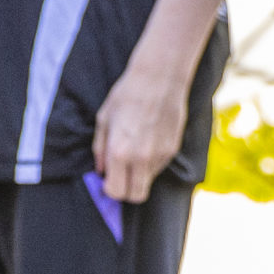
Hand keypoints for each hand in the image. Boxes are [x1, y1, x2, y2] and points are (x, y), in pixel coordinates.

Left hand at [89, 59, 187, 205]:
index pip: (116, 191)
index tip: (109, 178)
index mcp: (119, 152)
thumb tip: (101, 170)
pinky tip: (148, 140)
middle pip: (136, 196)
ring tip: (135, 149)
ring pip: (148, 181)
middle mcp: (141, 158)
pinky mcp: (173, 149)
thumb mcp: (104, 119)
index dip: (110, 188)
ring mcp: (160, 155)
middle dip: (127, 191)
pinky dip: (151, 162)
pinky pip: (159, 167)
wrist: (160, 77)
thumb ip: (100, 149)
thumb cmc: (127, 94)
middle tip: (121, 176)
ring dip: (139, 174)